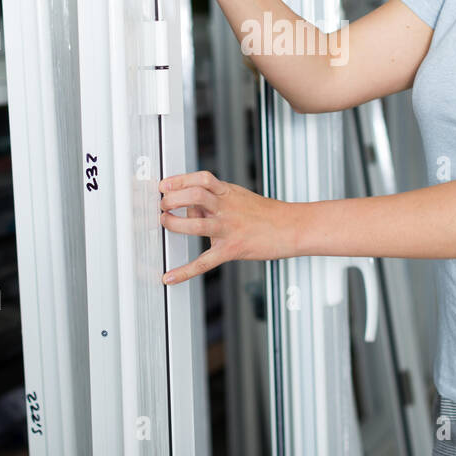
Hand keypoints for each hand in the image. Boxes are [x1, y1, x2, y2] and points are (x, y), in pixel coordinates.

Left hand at [157, 170, 293, 283]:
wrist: (293, 228)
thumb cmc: (269, 214)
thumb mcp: (240, 197)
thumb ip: (215, 199)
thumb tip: (192, 205)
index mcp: (228, 193)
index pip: (201, 178)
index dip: (179, 180)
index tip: (165, 184)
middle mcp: (227, 208)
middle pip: (194, 195)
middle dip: (172, 199)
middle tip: (163, 204)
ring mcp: (229, 229)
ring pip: (195, 223)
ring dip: (174, 223)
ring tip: (165, 222)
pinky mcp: (232, 250)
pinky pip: (204, 262)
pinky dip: (184, 271)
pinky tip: (171, 276)